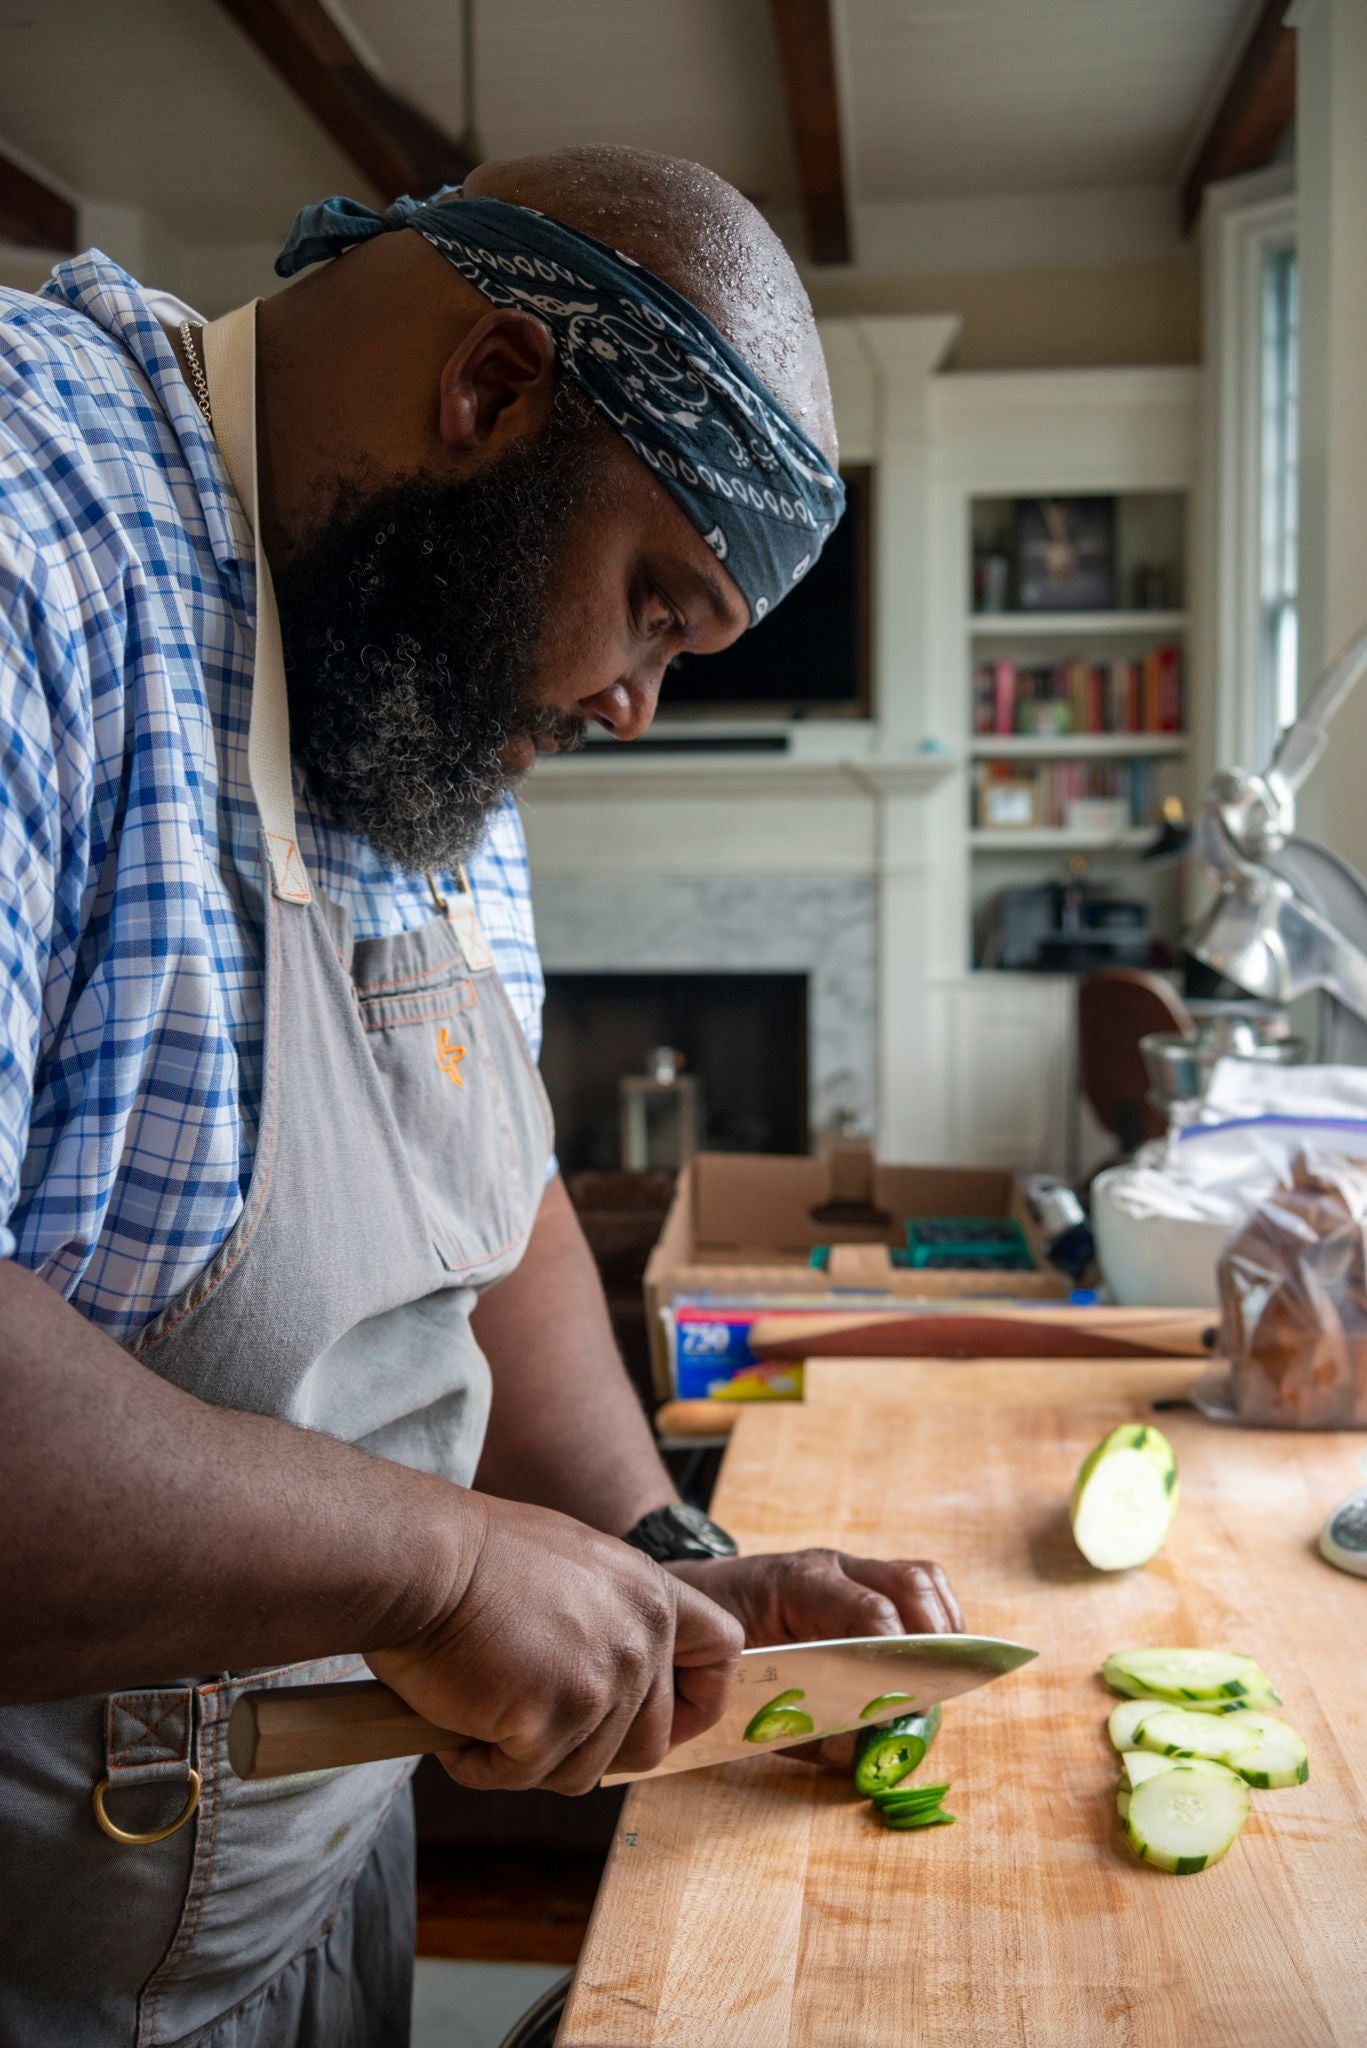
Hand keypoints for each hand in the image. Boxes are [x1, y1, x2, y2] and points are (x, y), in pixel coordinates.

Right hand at [367, 1494, 742, 1795]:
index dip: (700, 1699)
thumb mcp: (573, 1565)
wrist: (421, 1557)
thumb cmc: (474, 1559)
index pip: (722, 1652)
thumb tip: (607, 1678)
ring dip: (527, 1758)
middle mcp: (643, 1637)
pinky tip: (456, 1722)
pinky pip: (522, 1777)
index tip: (667, 1721)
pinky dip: (482, 1764)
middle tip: (530, 1725)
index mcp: (651, 1594)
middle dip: (589, 1750)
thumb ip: (609, 1617)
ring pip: (583, 1773)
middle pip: (649, 1745)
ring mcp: (603, 1682)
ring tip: (482, 1708)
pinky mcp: (553, 1721)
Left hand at [666, 1548, 963, 1768]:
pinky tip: (934, 1656)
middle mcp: (832, 1568)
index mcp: (799, 1586)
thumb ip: (804, 1724)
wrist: (693, 1596)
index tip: (906, 1705)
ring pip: (920, 1577)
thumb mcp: (747, 1687)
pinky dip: (935, 1617)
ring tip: (944, 1676)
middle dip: (932, 1641)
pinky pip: (914, 1584)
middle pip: (909, 1583)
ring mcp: (849, 1568)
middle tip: (932, 1694)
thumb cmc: (719, 1645)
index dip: (896, 1661)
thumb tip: (858, 1755)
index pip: (870, 1612)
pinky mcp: (860, 1579)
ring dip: (943, 1626)